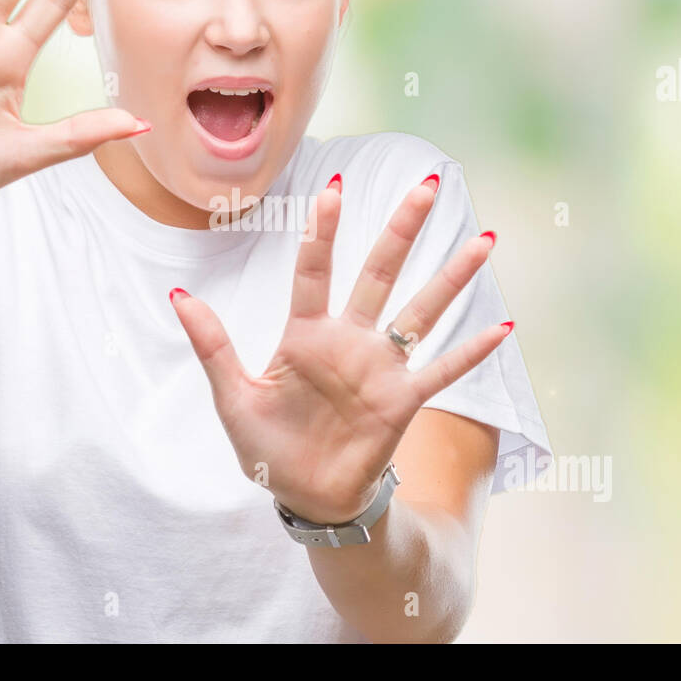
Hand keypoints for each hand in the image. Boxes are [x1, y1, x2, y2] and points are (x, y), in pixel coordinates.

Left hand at [168, 172, 510, 524]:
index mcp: (305, 335)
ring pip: (421, 312)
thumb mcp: (232, 398)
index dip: (324, 230)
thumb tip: (178, 297)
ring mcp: (380, 369)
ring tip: (483, 240)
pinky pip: (442, 371)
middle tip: (427, 184)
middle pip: (380, 273)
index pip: (315, 270)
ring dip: (451, 278)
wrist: (304, 496)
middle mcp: (349, 341)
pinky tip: (502, 327)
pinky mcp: (403, 402)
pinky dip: (470, 353)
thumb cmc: (266, 445)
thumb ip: (212, 347)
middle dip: (403, 230)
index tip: (335, 184)